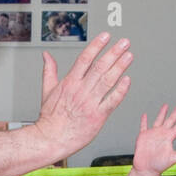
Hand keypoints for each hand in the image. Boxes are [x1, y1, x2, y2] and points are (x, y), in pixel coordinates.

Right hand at [34, 32, 132, 156]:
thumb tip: (46, 55)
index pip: (85, 59)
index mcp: (69, 82)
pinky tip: (127, 81)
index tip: (106, 36)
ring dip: (120, 67)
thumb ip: (49, 70)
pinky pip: (112, 101)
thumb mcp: (47, 90)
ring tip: (129, 56)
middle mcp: (81, 91)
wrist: (51, 139)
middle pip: (100, 67)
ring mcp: (90, 103)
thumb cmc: (50, 118)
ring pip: (108, 81)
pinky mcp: (98, 116)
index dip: (97, 46)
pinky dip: (120, 91)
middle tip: (124, 42)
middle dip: (114, 53)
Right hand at [132, 103, 175, 175]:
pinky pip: (144, 126)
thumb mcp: (172, 158)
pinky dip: (144, 121)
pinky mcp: (143, 136)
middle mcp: (162, 134)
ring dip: (162, 113)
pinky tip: (145, 115)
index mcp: (169, 138)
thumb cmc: (159, 166)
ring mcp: (153, 134)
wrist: (146, 170)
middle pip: (170, 120)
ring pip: (159, 120)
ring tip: (166, 105)